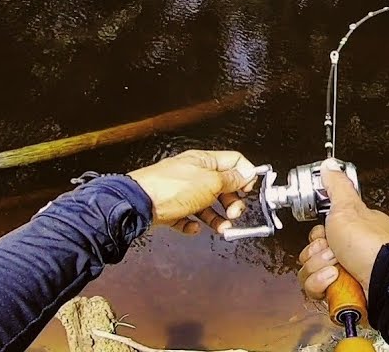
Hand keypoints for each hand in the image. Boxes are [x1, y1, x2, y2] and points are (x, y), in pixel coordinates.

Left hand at [128, 150, 256, 234]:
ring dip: (217, 218)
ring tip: (221, 228)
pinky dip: (193, 224)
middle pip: (222, 187)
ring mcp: (181, 191)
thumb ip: (231, 179)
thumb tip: (246, 174)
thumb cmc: (171, 187)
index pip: (234, 161)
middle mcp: (194, 174)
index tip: (249, 190)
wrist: (139, 203)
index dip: (245, 175)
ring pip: (207, 205)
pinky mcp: (171, 208)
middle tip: (234, 213)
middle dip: (232, 202)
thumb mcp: (211, 182)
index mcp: (204, 161)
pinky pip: (188, 218)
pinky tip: (194, 227)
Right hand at [297, 159, 388, 296]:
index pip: (317, 235)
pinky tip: (336, 282)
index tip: (326, 235)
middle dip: (317, 255)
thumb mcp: (349, 206)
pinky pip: (316, 293)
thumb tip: (329, 165)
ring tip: (337, 268)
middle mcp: (348, 254)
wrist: (384, 280)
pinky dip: (323, 287)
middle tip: (334, 252)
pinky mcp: (341, 296)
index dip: (317, 237)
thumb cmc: (372, 244)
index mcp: (352, 232)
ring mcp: (345, 276)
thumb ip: (336, 186)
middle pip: (311, 255)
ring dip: (320, 270)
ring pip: (310, 274)